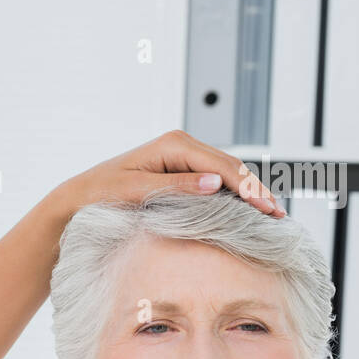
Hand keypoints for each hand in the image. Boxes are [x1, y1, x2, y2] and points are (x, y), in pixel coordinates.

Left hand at [48, 129, 281, 219]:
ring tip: (272, 215)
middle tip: (279, 215)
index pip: (222, 165)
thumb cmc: (101, 193)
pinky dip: (233, 195)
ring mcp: (183, 157)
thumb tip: (214, 183)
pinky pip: (215, 181)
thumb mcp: (136, 191)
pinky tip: (248, 211)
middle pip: (231, 166)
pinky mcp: (181, 171)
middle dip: (256, 190)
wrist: (79, 198)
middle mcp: (182, 145)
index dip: (247, 187)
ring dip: (249, 193)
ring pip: (227, 173)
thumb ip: (174, 187)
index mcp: (174, 144)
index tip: (266, 207)